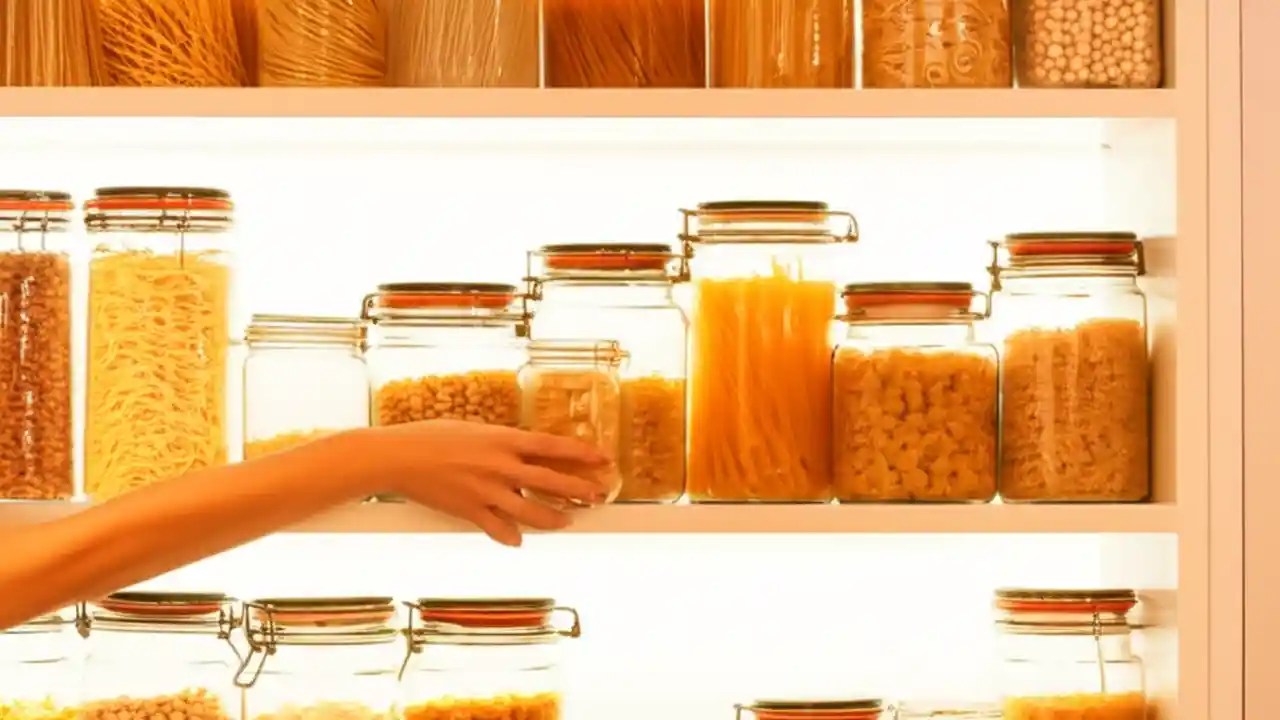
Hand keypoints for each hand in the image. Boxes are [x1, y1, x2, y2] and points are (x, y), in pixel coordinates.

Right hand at [348, 421, 612, 545]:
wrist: (398, 457)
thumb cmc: (431, 436)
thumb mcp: (474, 430)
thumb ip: (501, 442)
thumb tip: (521, 451)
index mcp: (503, 439)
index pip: (552, 446)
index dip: (581, 454)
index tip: (603, 458)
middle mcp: (501, 465)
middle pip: (552, 481)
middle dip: (580, 489)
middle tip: (598, 496)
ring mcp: (488, 491)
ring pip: (533, 512)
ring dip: (554, 518)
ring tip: (567, 520)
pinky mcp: (471, 511)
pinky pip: (500, 530)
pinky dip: (512, 536)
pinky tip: (518, 539)